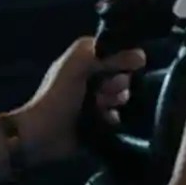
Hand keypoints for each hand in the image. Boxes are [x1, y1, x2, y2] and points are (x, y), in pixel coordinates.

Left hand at [13, 36, 145, 165]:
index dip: (121, 60)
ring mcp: (97, 98)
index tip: (117, 70)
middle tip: (102, 92)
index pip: (117, 51)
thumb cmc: (57, 95)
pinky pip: (120, 113)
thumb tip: (142, 56)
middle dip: (116, 84)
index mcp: (86, 58)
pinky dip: (113, 117)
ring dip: (114, 101)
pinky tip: (103, 120)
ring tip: (99, 108)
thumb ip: (109, 57)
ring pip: (123, 94)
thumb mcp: (79, 67)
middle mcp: (92, 75)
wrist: (43, 134)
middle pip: (123, 73)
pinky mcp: (100, 118)